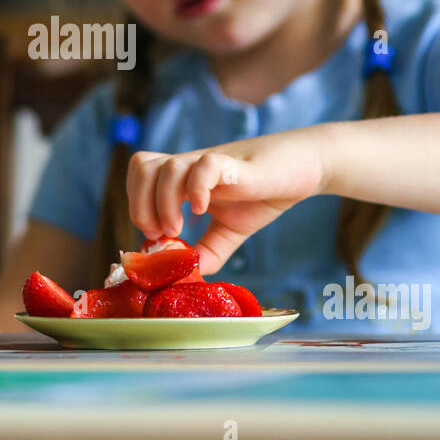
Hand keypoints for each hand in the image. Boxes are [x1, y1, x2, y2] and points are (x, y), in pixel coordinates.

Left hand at [126, 130, 325, 274]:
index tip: (154, 234)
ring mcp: (211, 162)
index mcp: (184, 179)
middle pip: (142, 166)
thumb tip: (186, 277)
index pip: (140, 174)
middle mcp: (191, 166)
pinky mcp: (235, 164)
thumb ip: (207, 252)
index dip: (137, 202)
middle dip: (141, 204)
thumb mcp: (230, 230)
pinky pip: (204, 166)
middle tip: (162, 232)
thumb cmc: (262, 193)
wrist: (302, 170)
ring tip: (179, 229)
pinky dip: (196, 189)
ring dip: (165, 203)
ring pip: (168, 168)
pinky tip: (203, 209)